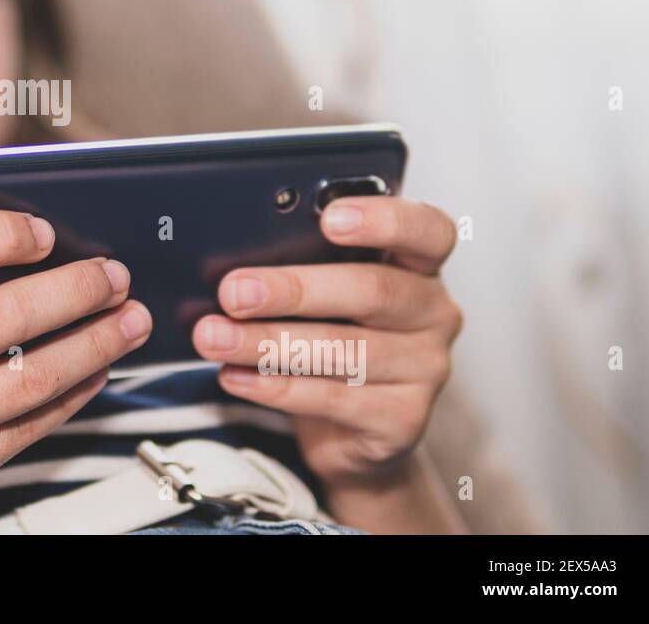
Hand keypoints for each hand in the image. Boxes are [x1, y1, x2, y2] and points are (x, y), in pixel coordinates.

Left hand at [192, 197, 462, 487]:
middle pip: (371, 291)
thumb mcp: (323, 295)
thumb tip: (236, 259)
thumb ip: (301, 264)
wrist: (350, 429)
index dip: (383, 220)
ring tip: (215, 338)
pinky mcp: (402, 420)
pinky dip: (273, 386)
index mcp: (418, 265)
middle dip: (294, 290)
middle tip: (234, 292)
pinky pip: (332, 398)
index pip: (426, 230)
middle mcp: (433, 313)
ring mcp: (424, 369)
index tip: (329, 219)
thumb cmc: (331, 337)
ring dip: (267, 342)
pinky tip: (235, 375)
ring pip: (342, 349)